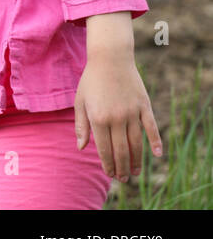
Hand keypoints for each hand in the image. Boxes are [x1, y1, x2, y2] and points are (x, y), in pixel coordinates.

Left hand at [74, 54, 162, 181]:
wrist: (110, 59)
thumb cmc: (91, 81)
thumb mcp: (80, 101)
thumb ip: (81, 125)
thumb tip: (81, 148)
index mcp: (98, 118)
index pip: (103, 148)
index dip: (107, 163)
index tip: (110, 174)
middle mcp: (116, 118)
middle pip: (121, 150)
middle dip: (121, 167)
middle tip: (123, 178)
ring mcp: (132, 112)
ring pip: (136, 143)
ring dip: (136, 160)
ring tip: (135, 172)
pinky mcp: (144, 106)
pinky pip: (151, 127)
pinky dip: (155, 142)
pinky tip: (157, 154)